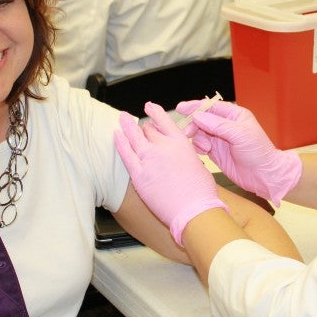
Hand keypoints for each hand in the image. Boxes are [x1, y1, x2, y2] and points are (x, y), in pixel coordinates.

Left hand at [114, 102, 226, 244]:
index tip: (149, 107)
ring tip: (121, 119)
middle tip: (138, 126)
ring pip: (134, 137)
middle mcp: (163, 147)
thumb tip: (177, 155)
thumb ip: (184, 154)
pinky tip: (116, 135)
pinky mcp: (139, 175)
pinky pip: (125, 154)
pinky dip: (120, 143)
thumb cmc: (201, 192)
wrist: (194, 210)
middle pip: (148, 130)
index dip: (154, 112)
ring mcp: (149, 159)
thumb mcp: (197, 163)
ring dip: (126, 126)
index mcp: (180, 143)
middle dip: (143, 127)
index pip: (164, 121)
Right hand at [176, 100, 301, 205]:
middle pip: (202, 119)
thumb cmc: (259, 152)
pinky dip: (198, 148)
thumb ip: (218, 125)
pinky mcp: (216, 153)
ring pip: (199, 133)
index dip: (195, 106)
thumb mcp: (240, 135)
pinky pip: (200, 146)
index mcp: (234, 115)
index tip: (181, 108)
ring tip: (205, 148)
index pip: (211, 107)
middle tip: (188, 133)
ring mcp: (220, 139)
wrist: (264, 176)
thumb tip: (198, 116)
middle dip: (193, 125)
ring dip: (197, 139)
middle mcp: (226, 125)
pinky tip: (204, 152)